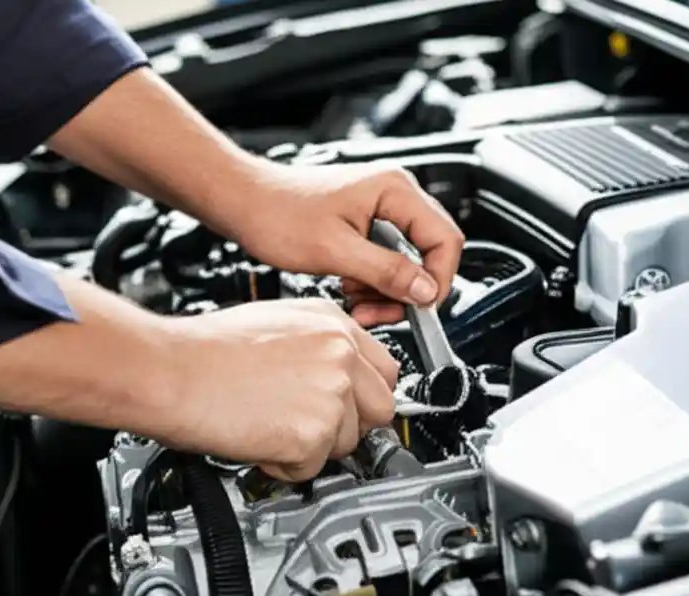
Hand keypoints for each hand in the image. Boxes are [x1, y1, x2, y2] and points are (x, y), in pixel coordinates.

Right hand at [161, 299, 398, 481]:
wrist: (170, 371)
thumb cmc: (204, 351)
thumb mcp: (276, 325)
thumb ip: (317, 348)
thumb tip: (336, 377)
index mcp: (332, 322)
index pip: (386, 369)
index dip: (365, 396)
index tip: (353, 408)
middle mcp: (340, 353)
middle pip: (381, 410)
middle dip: (350, 426)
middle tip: (311, 427)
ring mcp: (332, 393)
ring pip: (348, 444)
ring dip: (313, 447)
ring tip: (270, 427)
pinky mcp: (313, 434)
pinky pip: (313, 468)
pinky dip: (286, 466)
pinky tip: (259, 442)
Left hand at [215, 161, 464, 326]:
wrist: (243, 202)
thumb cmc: (278, 213)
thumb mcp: (335, 251)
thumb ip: (386, 272)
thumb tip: (426, 291)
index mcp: (395, 190)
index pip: (445, 239)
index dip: (437, 279)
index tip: (419, 307)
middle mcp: (394, 194)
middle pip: (430, 251)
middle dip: (408, 289)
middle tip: (379, 311)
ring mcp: (381, 208)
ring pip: (407, 261)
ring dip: (386, 289)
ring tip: (357, 301)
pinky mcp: (366, 222)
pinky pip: (386, 259)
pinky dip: (372, 281)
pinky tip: (349, 289)